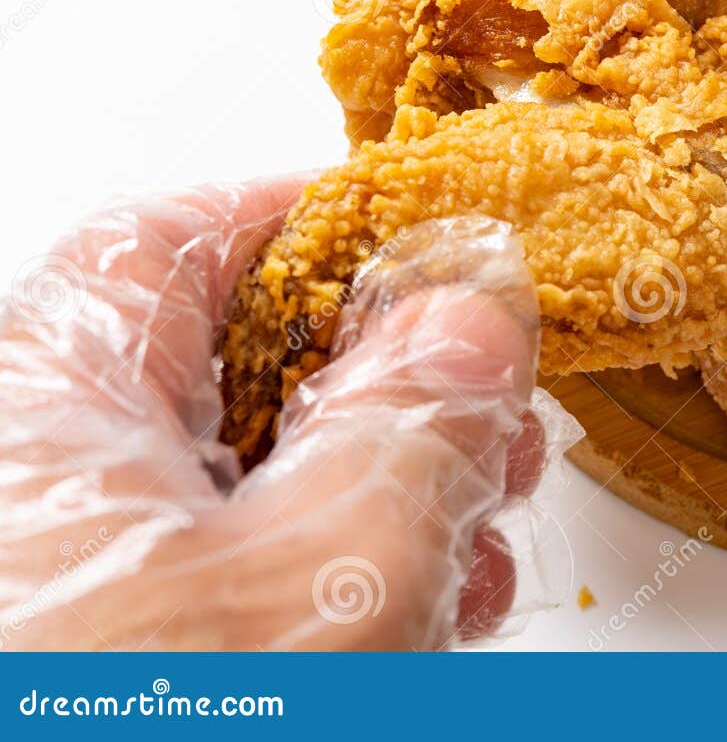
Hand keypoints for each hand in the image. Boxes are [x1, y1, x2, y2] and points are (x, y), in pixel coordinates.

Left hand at [0, 177, 561, 648]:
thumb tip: (473, 310)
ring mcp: (67, 574)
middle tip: (494, 413)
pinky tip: (429, 610)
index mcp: (41, 404)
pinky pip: (227, 581)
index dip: (317, 223)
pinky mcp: (111, 653)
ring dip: (390, 491)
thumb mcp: (331, 577)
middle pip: (228, 370)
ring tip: (484, 533)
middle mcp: (32, 477)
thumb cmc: (159, 735)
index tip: (436, 242)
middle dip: (393, 383)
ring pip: (245, 486)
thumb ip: (416, 420)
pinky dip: (337, 579)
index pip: (168, 242)